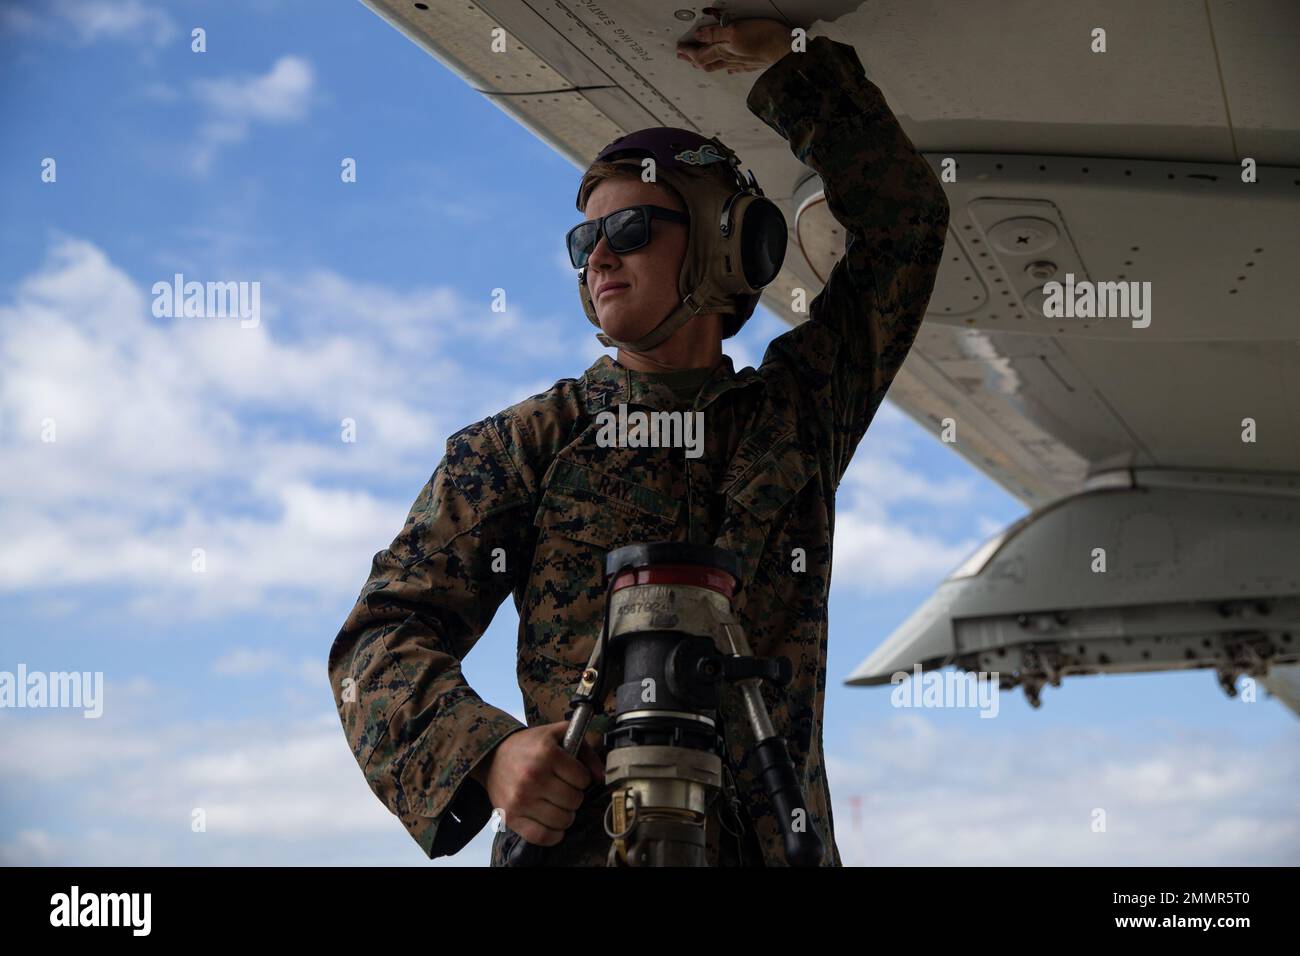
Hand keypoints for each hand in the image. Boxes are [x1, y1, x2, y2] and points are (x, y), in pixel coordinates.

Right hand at [474, 721, 605, 846]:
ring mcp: (521, 799)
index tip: (572, 776)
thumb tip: (602, 776)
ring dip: (565, 815)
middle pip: (574, 800)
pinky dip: (553, 835)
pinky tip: (552, 824)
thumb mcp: (558, 735)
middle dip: (574, 796)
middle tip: (564, 790)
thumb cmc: (530, 746)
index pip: (583, 779)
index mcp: (547, 754)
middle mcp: (533, 777)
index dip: (581, 778)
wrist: (493, 756)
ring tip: (557, 804)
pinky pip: (542, 836)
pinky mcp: (511, 816)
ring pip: (563, 820)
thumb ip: (585, 751)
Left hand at [676, 9, 793, 73]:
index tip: (680, 49)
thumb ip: (715, 34)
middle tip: (684, 57)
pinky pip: (735, 68)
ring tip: (699, 63)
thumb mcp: (735, 29)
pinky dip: (728, 67)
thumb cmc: (764, 39)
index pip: (700, 54)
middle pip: (706, 62)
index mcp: (724, 50)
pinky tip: (728, 69)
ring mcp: (741, 63)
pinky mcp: (752, 63)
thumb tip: (699, 36)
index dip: (688, 52)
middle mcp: (730, 59)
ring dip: (707, 64)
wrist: (785, 51)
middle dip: (693, 60)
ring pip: (719, 66)